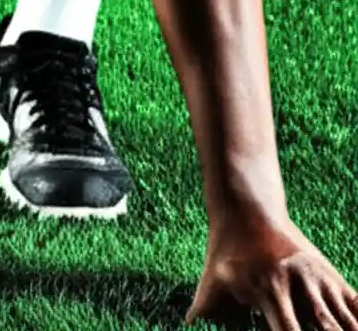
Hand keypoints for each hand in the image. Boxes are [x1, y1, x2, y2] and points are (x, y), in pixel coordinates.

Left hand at [186, 215, 357, 329]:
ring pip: (345, 318)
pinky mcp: (330, 273)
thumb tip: (188, 323)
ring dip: (347, 330)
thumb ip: (205, 306)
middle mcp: (298, 283)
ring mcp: (317, 277)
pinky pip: (355, 301)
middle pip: (326, 328)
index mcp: (268, 289)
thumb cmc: (227, 249)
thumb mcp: (211, 277)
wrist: (247, 210)